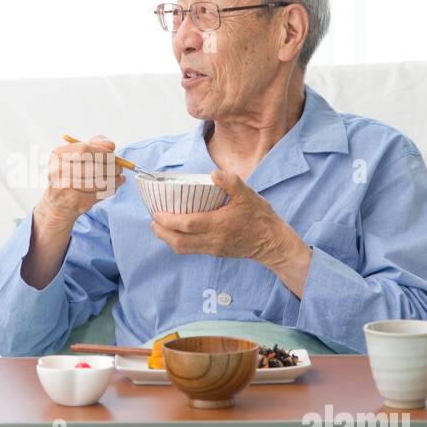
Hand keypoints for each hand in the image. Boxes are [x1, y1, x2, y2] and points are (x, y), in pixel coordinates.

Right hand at [36, 135, 125, 228]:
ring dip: (114, 180)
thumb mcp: (75, 154)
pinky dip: (110, 190)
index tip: (112, 153)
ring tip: (119, 177)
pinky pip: (98, 195)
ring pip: (98, 183)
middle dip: (111, 167)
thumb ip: (93, 144)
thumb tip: (110, 145)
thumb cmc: (69, 172)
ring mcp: (65, 189)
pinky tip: (114, 186)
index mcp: (57, 155)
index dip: (102, 152)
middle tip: (119, 167)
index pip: (84, 150)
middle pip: (93, 168)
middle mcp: (58, 171)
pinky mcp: (74, 202)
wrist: (55, 202)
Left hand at [150, 168, 299, 266]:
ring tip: (159, 227)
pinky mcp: (215, 252)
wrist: (273, 243)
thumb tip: (213, 173)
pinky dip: (179, 242)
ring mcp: (213, 248)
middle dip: (162, 232)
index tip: (157, 213)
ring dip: (168, 239)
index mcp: (219, 225)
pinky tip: (177, 232)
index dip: (169, 220)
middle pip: (179, 241)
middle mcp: (213, 240)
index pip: (187, 225)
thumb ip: (231, 183)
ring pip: (183, 249)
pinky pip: (191, 250)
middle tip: (153, 220)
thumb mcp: (248, 196)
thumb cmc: (260, 217)